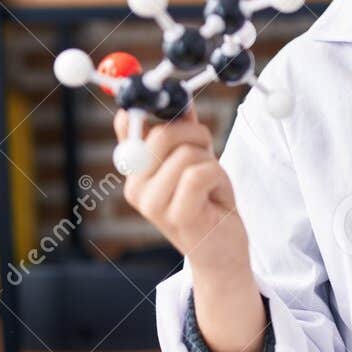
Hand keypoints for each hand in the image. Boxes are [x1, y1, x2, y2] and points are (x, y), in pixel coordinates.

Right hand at [115, 107, 249, 281]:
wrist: (221, 253)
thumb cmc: (209, 204)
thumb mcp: (196, 160)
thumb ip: (183, 131)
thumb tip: (178, 98)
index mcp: (135, 171)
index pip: (130, 126)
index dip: (149, 105)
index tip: (173, 100)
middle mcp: (136, 188)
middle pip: (162, 135)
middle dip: (195, 134)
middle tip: (208, 150)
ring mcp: (153, 204)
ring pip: (186, 154)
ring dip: (211, 162)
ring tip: (213, 183)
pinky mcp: (177, 216)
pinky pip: (200, 174)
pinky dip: (218, 177)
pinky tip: (217, 194)